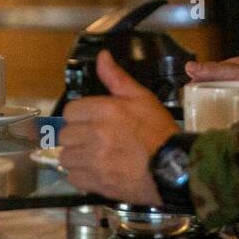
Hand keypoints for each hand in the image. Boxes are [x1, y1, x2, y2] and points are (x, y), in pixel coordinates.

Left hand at [59, 51, 178, 205]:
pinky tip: (95, 171)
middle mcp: (95, 134)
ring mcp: (95, 160)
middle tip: (92, 139)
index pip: (70, 111)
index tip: (89, 121)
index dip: (79, 116)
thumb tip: (102, 56)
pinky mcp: (97, 182)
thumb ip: (116, 77)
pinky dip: (81, 175)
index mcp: (105, 110)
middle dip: (76, 136)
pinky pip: (73, 177)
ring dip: (76, 156)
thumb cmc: (158, 132)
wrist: (173, 168)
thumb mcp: (141, 98)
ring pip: (66, 157)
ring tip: (92, 156)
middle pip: (65, 135)